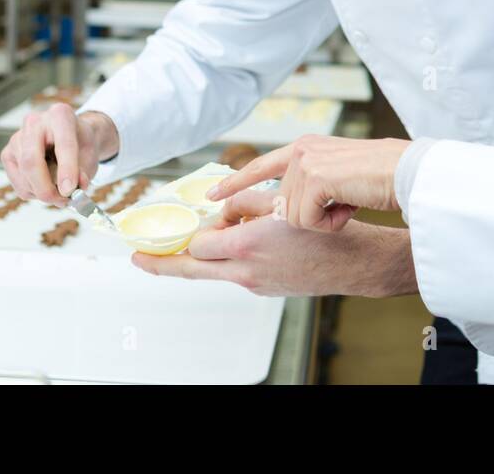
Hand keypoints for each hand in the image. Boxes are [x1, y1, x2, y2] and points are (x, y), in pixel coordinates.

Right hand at [0, 104, 118, 205]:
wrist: (71, 138)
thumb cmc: (80, 145)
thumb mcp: (90, 156)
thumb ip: (84, 173)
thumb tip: (72, 191)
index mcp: (60, 116)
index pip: (63, 144)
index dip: (67, 169)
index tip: (69, 190)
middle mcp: (35, 122)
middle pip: (32, 161)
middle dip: (46, 188)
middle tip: (62, 201)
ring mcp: (17, 137)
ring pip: (24, 175)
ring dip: (42, 192)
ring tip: (59, 192)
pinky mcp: (7, 153)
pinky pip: (17, 182)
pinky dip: (33, 192)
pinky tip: (45, 184)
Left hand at [130, 189, 417, 296]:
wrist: (355, 263)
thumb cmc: (323, 228)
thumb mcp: (279, 203)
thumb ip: (244, 204)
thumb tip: (222, 209)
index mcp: (246, 246)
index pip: (196, 245)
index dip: (190, 233)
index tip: (178, 228)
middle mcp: (246, 272)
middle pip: (191, 271)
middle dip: (162, 265)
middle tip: (138, 260)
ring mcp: (255, 285)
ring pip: (214, 272)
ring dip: (206, 256)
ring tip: (212, 235)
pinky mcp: (266, 290)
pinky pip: (236, 273)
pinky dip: (230, 259)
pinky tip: (247, 242)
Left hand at [208, 134, 409, 231]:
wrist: (408, 173)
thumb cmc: (383, 178)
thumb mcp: (341, 174)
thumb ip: (313, 179)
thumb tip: (287, 206)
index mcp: (306, 147)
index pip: (262, 165)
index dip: (237, 183)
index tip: (213, 196)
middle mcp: (301, 151)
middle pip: (277, 204)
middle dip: (299, 219)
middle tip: (335, 210)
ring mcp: (306, 163)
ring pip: (292, 216)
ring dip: (322, 221)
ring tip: (349, 205)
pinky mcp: (314, 178)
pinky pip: (306, 220)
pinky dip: (330, 223)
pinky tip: (350, 209)